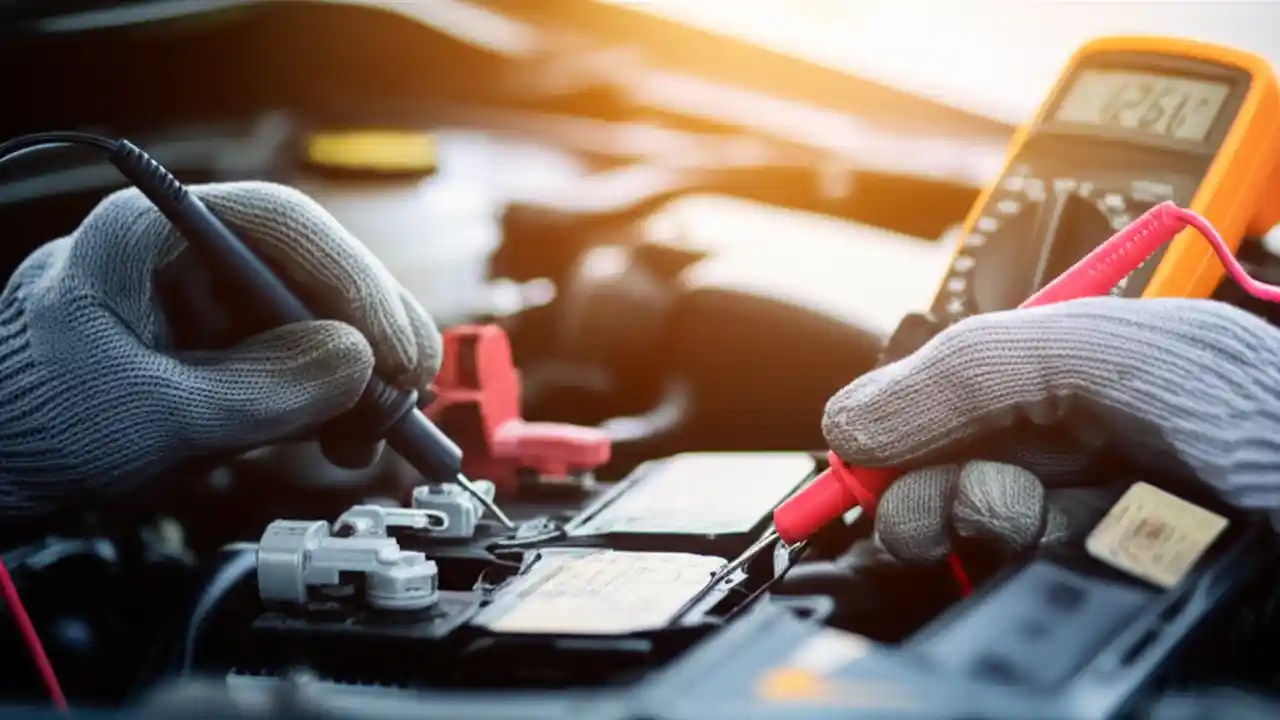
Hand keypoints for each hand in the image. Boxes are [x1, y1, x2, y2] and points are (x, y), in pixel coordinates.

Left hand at [0, 182, 440, 516]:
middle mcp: (192, 259)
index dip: (353, 278)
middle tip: (407, 388)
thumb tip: (358, 362)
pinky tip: (347, 434)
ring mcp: (212, 306)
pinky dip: (335, 398)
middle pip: (313, 269)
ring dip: (363, 372)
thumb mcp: (150, 415)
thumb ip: (260, 390)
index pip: (281, 224)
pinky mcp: (226, 353)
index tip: (391, 345)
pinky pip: (300, 362)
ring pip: (319, 319)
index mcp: (150, 234)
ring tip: (375, 430)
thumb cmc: (29, 422)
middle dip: (372, 330)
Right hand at [822, 297, 1279, 561]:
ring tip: (1023, 516)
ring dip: (970, 520)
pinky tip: (1046, 553)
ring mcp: (1083, 511)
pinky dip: (1006, 568)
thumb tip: (853, 417)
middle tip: (945, 490)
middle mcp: (1069, 434)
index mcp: (1071, 362)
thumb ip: (970, 368)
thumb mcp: (1109, 350)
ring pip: (965, 526)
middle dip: (928, 477)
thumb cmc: (1266, 415)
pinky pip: (1010, 577)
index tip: (857, 451)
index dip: (894, 417)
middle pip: (939, 458)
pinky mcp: (1095, 576)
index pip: (943, 385)